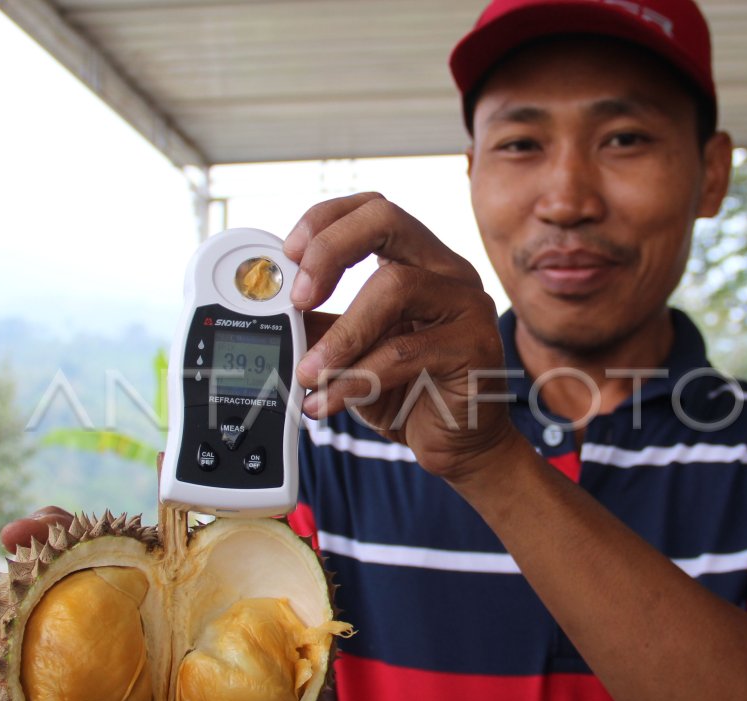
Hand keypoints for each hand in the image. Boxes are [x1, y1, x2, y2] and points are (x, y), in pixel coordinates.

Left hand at [286, 193, 520, 480]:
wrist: (456, 446)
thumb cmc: (408, 393)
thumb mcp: (349, 354)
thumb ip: (319, 326)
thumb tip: (270, 310)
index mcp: (418, 260)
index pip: (371, 208)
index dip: (325, 220)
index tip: (288, 254)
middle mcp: (446, 271)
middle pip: (387, 219)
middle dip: (329, 250)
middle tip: (298, 298)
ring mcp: (467, 304)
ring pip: (395, 287)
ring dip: (340, 335)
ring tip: (309, 373)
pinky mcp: (477, 346)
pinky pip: (406, 352)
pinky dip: (357, 377)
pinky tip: (330, 400)